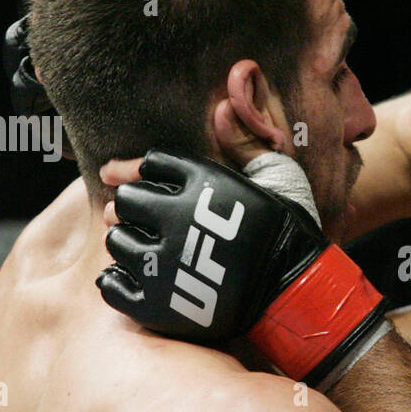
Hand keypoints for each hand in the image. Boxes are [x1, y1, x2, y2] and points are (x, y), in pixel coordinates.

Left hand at [96, 150, 387, 387]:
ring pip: (117, 241)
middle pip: (127, 201)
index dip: (140, 170)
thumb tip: (221, 107)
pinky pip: (112, 285)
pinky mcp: (156, 304)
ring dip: (127, 243)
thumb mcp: (276, 174)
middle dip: (134, 208)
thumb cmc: (289, 228)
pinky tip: (132, 279)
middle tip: (146, 219)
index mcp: (202, 183)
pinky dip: (115, 281)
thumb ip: (243, 143)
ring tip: (145, 249)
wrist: (298, 290)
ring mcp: (164, 264)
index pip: (150, 164)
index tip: (130, 177)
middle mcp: (177, 219)